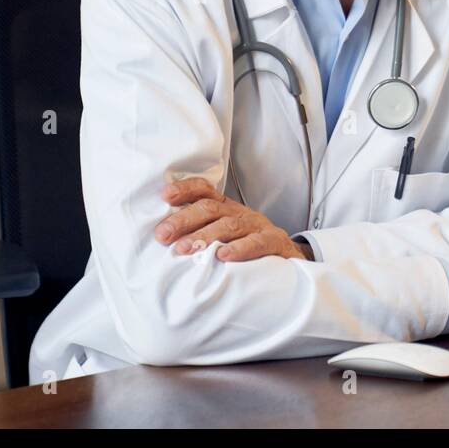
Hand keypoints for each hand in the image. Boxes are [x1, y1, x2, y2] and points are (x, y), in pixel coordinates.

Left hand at [155, 178, 311, 262]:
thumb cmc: (246, 246)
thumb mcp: (223, 235)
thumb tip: (161, 237)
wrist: (288, 258)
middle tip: (162, 235)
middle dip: (183, 219)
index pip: (204, 190)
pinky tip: (222, 256)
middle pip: (209, 208)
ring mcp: (258, 226)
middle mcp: (239, 213)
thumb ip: (198, 232)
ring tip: (184, 249)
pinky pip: (257, 243)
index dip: (185, 189)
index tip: (165, 195)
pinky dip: (240, 248)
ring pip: (229, 226)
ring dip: (204, 236)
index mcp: (225, 208)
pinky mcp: (274, 242)